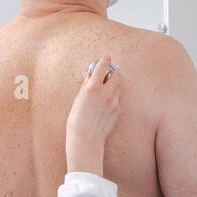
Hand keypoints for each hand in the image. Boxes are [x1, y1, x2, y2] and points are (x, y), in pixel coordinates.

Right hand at [65, 56, 121, 176]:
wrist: (86, 138)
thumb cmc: (77, 119)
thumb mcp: (79, 98)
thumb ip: (86, 84)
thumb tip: (89, 73)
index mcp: (93, 87)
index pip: (102, 67)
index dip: (104, 60)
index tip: (106, 58)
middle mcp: (106, 93)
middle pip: (117, 75)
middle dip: (114, 72)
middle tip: (108, 74)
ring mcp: (114, 102)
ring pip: (119, 87)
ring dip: (114, 85)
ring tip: (104, 90)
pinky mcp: (118, 111)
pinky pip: (117, 100)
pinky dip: (112, 98)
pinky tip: (103, 106)